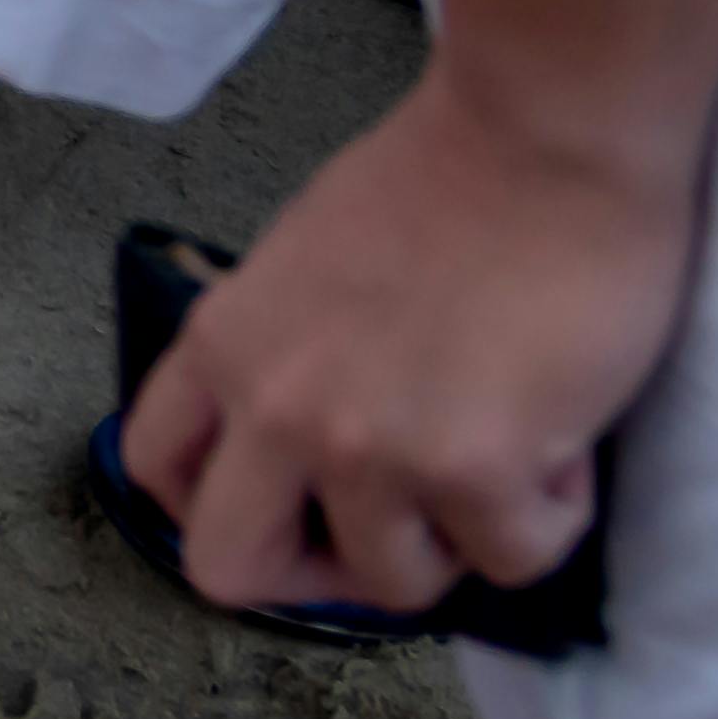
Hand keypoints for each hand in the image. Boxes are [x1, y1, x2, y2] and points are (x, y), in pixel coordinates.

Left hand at [115, 81, 696, 611]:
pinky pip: (513, 560)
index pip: (152, 471)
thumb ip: (283, 353)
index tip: (294, 501)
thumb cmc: (447, 179)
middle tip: (396, 529)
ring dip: (458, 540)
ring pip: (394, 586)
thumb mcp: (304, 264)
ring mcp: (367, 446)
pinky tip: (564, 438)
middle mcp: (274, 407)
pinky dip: (551, 515)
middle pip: (230, 571)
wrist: (548, 132)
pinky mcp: (474, 470)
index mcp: (223, 345)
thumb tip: (308, 440)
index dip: (222, 508)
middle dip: (317, 575)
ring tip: (505, 453)